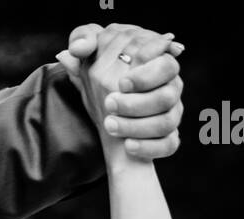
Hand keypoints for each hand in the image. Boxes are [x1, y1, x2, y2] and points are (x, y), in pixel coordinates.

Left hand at [56, 23, 183, 160]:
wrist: (112, 127)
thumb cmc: (103, 89)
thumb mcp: (94, 64)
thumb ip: (86, 45)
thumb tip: (72, 51)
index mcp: (158, 66)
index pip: (165, 65)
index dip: (144, 76)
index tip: (120, 84)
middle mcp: (170, 90)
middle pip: (167, 96)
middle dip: (138, 103)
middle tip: (110, 104)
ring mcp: (171, 116)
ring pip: (166, 123)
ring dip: (137, 125)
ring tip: (110, 125)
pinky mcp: (168, 141)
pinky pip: (167, 146)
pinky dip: (147, 147)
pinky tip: (127, 146)